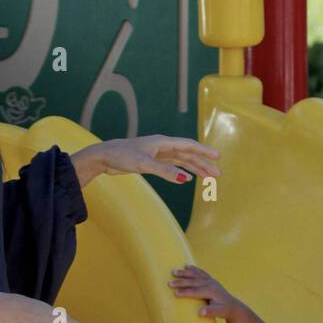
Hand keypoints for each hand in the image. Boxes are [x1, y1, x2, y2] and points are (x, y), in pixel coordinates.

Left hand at [99, 136, 220, 185]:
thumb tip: (184, 179)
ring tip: (208, 177)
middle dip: (203, 164)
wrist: (105, 157)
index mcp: (163, 142)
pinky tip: (187, 178)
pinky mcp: (152, 162)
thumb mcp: (144, 164)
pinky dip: (181, 171)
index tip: (217, 157)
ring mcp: (157, 154)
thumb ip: (165, 172)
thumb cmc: (122, 156)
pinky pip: (172, 166)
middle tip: (217, 174)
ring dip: (195, 168)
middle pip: (188, 155)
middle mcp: (162, 146)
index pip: (189, 146)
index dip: (204, 151)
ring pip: (181, 161)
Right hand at [167, 264, 240, 321]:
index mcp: (211, 291)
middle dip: (181, 282)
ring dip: (184, 273)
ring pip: (195, 275)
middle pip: (193, 282)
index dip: (185, 292)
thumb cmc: (225, 310)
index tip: (175, 294)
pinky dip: (193, 269)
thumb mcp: (219, 313)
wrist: (233, 306)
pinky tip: (187, 266)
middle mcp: (210, 283)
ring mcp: (210, 280)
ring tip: (174, 271)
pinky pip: (200, 272)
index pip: (195, 291)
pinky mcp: (210, 280)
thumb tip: (201, 312)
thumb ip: (211, 312)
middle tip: (169, 283)